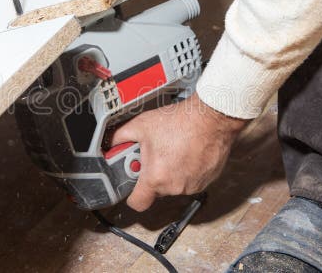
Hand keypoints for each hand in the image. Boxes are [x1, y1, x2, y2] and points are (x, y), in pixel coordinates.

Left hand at [112, 92, 247, 210]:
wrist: (212, 117)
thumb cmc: (181, 121)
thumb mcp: (142, 125)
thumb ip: (120, 137)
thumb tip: (110, 144)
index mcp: (156, 178)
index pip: (138, 203)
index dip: (132, 196)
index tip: (132, 185)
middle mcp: (175, 186)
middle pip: (157, 190)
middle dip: (154, 175)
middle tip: (156, 156)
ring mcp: (193, 185)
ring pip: (175, 185)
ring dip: (172, 172)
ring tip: (174, 150)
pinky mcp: (207, 181)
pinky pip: (191, 181)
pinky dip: (188, 170)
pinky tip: (188, 152)